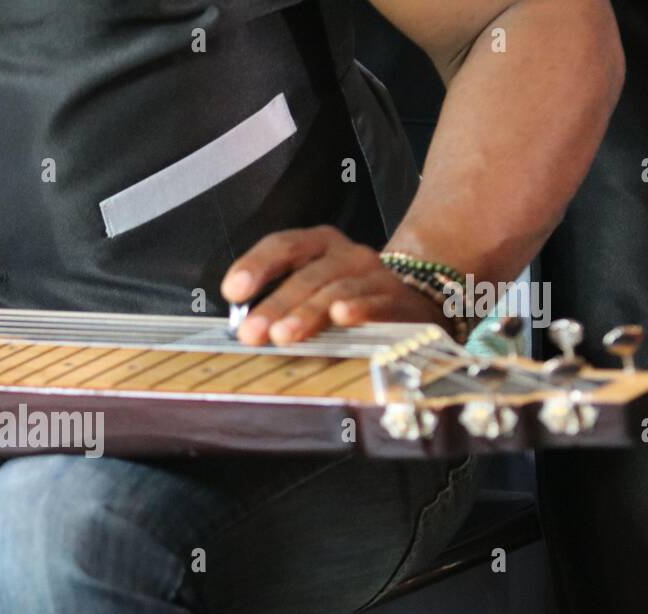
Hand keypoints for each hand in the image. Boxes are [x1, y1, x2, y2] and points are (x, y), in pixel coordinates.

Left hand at [220, 225, 444, 346]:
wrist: (416, 300)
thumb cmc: (348, 297)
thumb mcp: (314, 288)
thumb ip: (280, 301)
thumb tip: (241, 328)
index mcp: (319, 244)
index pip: (283, 246)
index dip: (255, 265)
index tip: (232, 292)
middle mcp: (346, 254)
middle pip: (306, 275)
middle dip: (275, 305)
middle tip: (251, 333)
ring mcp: (373, 275)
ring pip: (336, 291)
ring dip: (307, 314)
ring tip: (283, 336)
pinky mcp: (397, 300)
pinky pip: (376, 303)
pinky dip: (359, 309)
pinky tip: (342, 318)